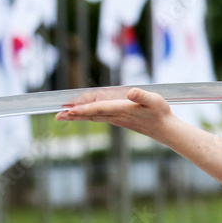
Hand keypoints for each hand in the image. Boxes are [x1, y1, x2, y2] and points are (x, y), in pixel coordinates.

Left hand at [56, 88, 175, 139]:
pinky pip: (98, 117)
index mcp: (122, 109)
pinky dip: (86, 115)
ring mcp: (116, 119)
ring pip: (92, 117)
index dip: (84, 108)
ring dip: (77, 116)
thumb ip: (142, 96)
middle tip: (57, 117)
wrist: (165, 129)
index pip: (99, 108)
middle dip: (74, 115)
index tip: (69, 110)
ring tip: (62, 116)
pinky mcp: (118, 119)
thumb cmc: (160, 113)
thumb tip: (131, 92)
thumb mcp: (155, 100)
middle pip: (91, 115)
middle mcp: (116, 116)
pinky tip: (82, 115)